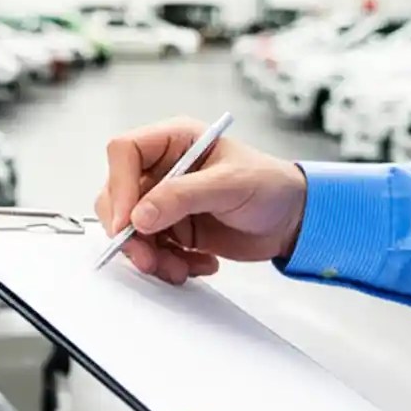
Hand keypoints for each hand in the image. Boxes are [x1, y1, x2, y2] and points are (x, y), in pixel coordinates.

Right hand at [94, 117, 307, 283]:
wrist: (292, 220)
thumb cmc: (270, 186)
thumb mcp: (230, 185)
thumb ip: (183, 197)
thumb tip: (139, 216)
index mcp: (173, 141)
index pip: (125, 152)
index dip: (120, 186)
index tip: (129, 221)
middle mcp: (162, 169)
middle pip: (117, 196)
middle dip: (129, 232)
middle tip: (147, 258)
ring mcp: (164, 201)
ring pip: (130, 230)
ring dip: (149, 255)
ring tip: (180, 268)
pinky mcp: (171, 230)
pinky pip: (151, 250)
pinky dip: (168, 264)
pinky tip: (198, 265)